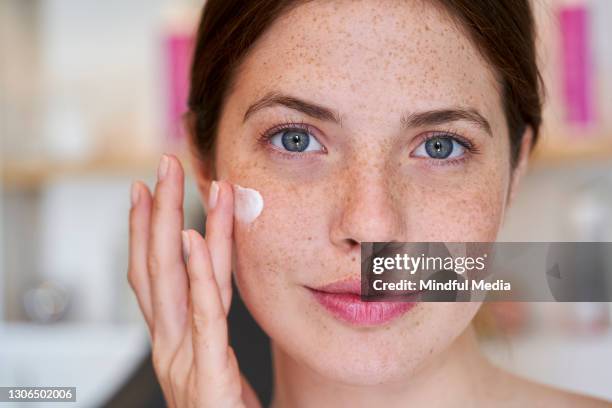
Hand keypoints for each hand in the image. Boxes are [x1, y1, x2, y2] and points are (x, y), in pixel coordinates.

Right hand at [127, 154, 260, 407]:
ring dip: (173, 224)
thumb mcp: (218, 362)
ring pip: (172, 279)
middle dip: (156, 212)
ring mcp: (183, 356)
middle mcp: (171, 341)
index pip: (158, 275)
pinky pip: (203, 313)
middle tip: (161, 166)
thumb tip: (216, 291)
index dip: (149, 231)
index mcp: (176, 337)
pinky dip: (198, 273)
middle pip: (157, 265)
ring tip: (177, 180)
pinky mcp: (206, 372)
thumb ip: (214, 327)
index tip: (150, 192)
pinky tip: (195, 237)